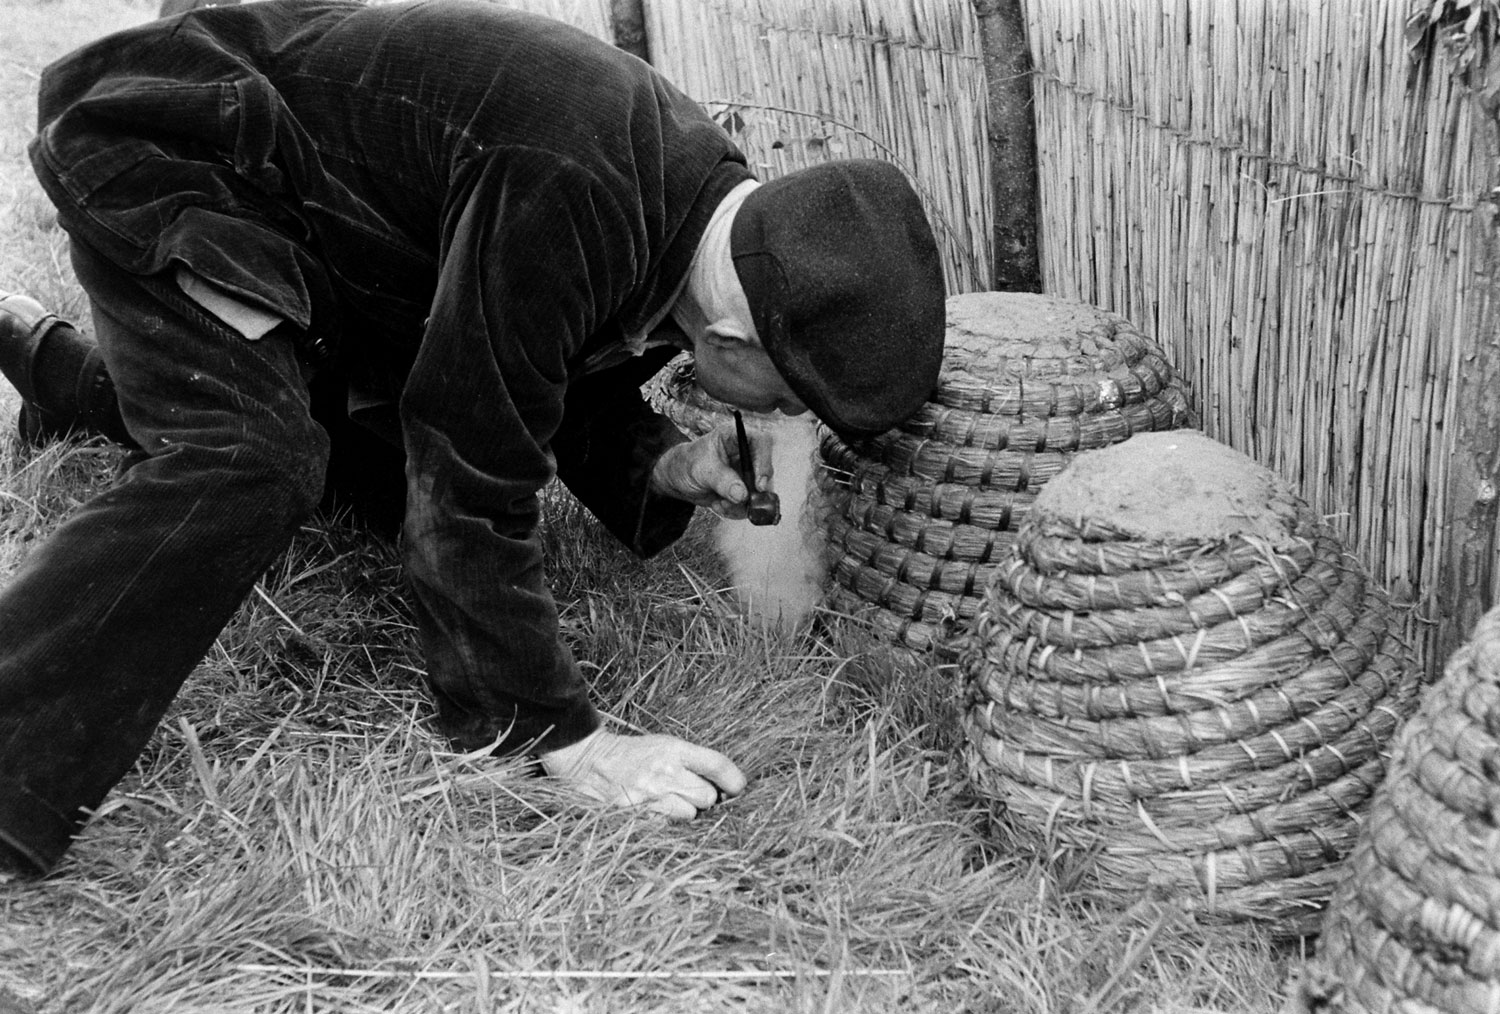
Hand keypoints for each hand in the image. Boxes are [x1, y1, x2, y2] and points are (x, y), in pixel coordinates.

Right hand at [539, 728, 746, 819]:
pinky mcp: (636, 817)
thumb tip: (723, 786)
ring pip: (689, 815)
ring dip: (684, 812)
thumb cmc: (631, 754)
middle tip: (688, 792)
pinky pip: (666, 828)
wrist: (588, 761)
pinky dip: (665, 823)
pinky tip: (653, 812)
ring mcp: (650, 797)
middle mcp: (665, 773)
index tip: (738, 788)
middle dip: (704, 798)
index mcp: (673, 749)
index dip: (734, 779)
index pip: (716, 764)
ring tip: (666, 801)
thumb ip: (691, 762)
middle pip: (707, 797)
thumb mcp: (662, 746)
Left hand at [649, 421, 772, 519]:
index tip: (759, 485)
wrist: (679, 479)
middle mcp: (747, 454)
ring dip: (741, 504)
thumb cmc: (688, 464)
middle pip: (766, 472)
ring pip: (759, 493)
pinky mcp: (745, 490)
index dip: (765, 462)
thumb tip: (742, 495)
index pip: (762, 442)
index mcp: (736, 437)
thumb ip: (722, 480)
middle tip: (744, 503)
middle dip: (755, 492)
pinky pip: (749, 505)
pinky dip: (735, 510)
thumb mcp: (702, 470)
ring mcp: (747, 474)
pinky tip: (718, 504)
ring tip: (720, 503)